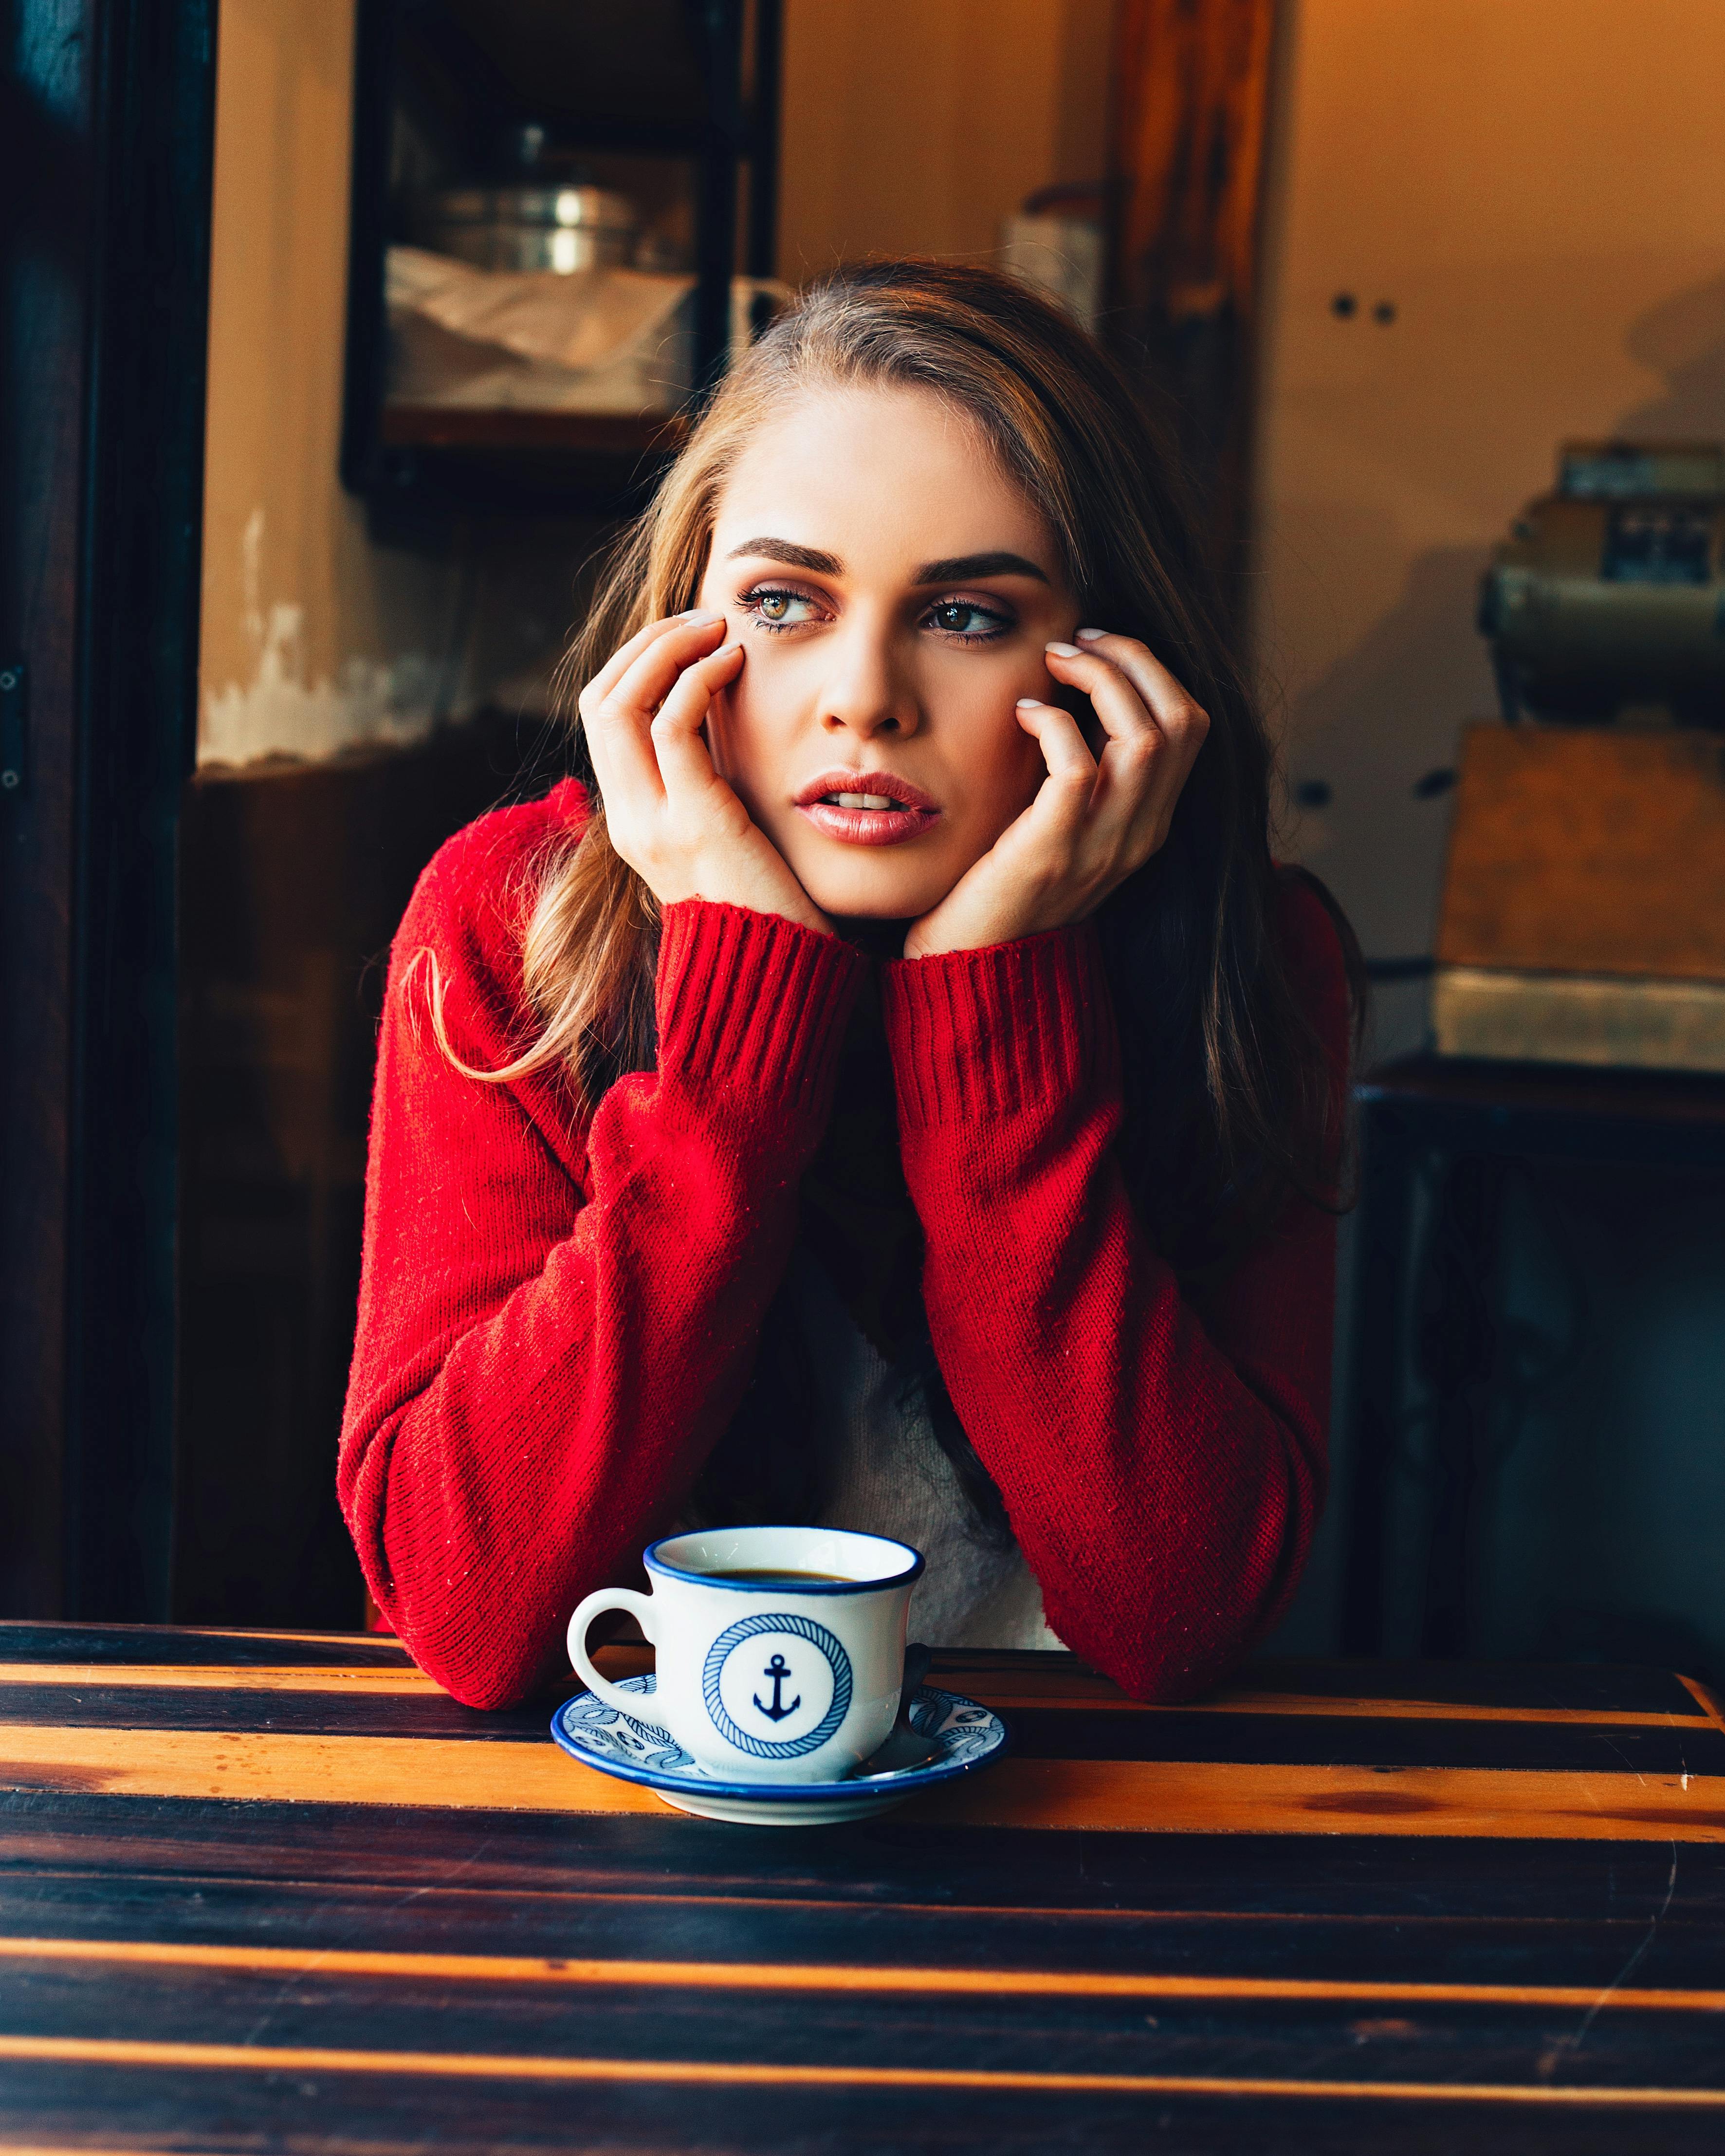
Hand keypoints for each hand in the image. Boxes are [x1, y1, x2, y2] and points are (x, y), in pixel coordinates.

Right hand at [579, 612, 831, 935]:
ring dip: (666, 648)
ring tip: (717, 627)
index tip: (692, 638)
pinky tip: (733, 662)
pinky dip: (696, 678)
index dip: (638, 664)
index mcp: (636, 821)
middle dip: (646, 644)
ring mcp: (653, 822)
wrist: (783, 979)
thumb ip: (714, 785)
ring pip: (620, 703)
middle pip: (599, 701)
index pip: (604, 719)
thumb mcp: (732, 835)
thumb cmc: (775, 908)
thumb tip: (725, 720)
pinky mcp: (693, 822)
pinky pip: (672, 724)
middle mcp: (631, 821)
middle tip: (703, 617)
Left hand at [902, 632, 1209, 959]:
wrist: (973, 965)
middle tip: (1078, 640)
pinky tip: (1025, 713)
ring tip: (1054, 660)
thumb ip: (1084, 768)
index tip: (1097, 647)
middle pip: (1182, 719)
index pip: (1191, 725)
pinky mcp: (1054, 851)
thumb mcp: (1062, 820)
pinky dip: (1055, 723)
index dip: (1151, 670)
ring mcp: (1103, 846)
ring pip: (1145, 735)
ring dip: (1101, 678)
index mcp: (1148, 822)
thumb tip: (1080, 690)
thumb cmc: (1004, 883)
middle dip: (1134, 659)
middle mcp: (1140, 834)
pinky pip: (1078, 767)